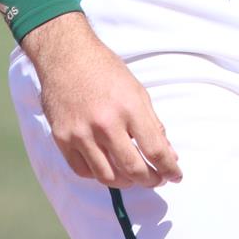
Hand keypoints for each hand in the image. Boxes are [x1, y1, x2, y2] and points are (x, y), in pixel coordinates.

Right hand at [21, 12, 181, 188]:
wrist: (66, 55)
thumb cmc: (105, 70)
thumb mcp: (137, 91)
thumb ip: (153, 124)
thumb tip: (168, 154)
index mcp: (129, 108)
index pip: (156, 150)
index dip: (170, 169)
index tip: (175, 176)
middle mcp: (105, 124)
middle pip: (133, 169)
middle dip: (151, 180)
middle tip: (156, 179)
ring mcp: (81, 133)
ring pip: (108, 176)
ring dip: (126, 183)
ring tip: (134, 178)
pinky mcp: (62, 139)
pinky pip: (83, 171)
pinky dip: (99, 175)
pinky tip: (109, 169)